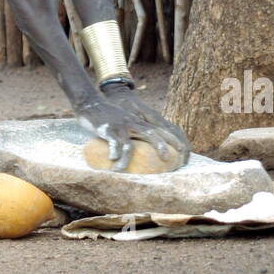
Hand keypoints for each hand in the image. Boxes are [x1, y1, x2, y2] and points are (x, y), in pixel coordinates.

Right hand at [75, 86, 189, 171]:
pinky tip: (113, 161)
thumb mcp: (127, 122)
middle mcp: (132, 123)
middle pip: (151, 134)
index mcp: (139, 123)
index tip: (183, 153)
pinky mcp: (107, 128)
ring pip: (129, 144)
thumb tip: (144, 152)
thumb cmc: (108, 116)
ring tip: (123, 171)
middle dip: (161, 146)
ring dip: (127, 159)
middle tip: (169, 160)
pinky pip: (113, 143)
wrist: (90, 103)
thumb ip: (136, 132)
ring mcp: (120, 126)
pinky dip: (114, 153)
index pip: (161, 130)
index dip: (173, 140)